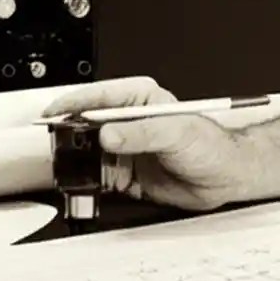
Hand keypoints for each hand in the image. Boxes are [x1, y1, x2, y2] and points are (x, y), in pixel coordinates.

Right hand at [41, 78, 244, 209]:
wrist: (226, 177)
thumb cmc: (211, 145)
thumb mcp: (175, 132)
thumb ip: (140, 133)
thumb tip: (108, 133)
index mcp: (139, 99)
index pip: (98, 97)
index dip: (73, 103)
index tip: (54, 113)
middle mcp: (127, 122)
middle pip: (85, 124)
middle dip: (69, 135)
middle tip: (56, 144)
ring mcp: (124, 148)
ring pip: (88, 153)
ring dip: (78, 161)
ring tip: (68, 167)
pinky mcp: (125, 174)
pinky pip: (98, 177)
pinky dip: (90, 182)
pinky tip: (87, 184)